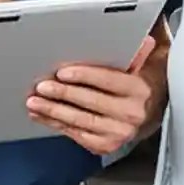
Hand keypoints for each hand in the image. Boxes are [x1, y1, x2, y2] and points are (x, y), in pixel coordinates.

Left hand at [26, 36, 157, 155]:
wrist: (149, 115)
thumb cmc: (136, 86)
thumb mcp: (140, 66)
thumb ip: (135, 53)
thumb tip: (141, 39)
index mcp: (138, 89)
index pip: (109, 80)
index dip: (84, 75)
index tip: (62, 72)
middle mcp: (131, 113)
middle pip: (91, 101)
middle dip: (63, 94)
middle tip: (42, 86)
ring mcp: (119, 132)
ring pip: (81, 121)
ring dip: (54, 112)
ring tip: (34, 102)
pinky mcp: (106, 145)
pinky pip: (77, 134)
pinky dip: (56, 125)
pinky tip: (41, 115)